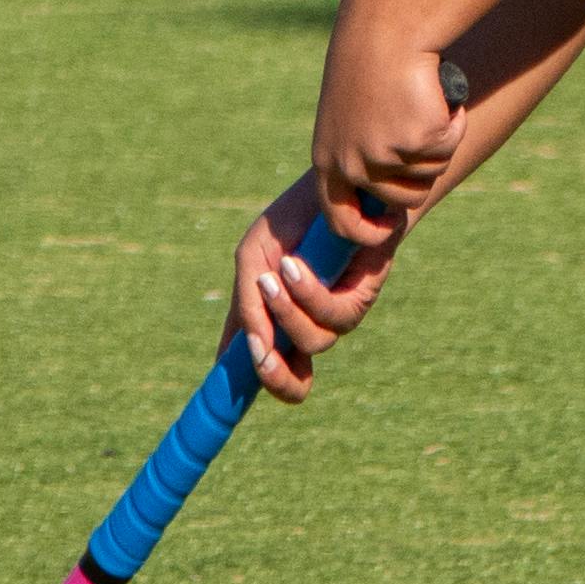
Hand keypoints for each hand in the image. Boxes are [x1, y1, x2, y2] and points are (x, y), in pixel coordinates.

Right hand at [229, 171, 392, 405]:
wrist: (339, 186)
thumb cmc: (293, 220)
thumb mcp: (254, 257)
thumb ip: (248, 304)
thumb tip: (255, 350)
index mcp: (272, 321)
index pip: (258, 366)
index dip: (243, 387)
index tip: (223, 396)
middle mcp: (304, 326)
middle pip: (294, 385)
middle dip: (275, 377)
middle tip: (260, 358)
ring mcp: (333, 316)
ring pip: (312, 342)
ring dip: (287, 311)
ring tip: (274, 274)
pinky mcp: (361, 298)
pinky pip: (334, 315)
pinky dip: (309, 293)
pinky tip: (295, 266)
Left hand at [311, 28, 470, 256]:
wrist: (388, 26)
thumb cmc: (371, 62)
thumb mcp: (353, 113)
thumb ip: (360, 150)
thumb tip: (384, 196)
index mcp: (328, 160)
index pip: (340, 219)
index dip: (366, 230)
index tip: (389, 225)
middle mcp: (354, 165)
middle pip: (402, 200)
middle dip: (422, 175)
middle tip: (424, 138)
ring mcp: (386, 156)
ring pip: (430, 172)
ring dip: (438, 143)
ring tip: (423, 102)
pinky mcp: (418, 141)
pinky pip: (450, 144)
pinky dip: (452, 122)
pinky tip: (437, 93)